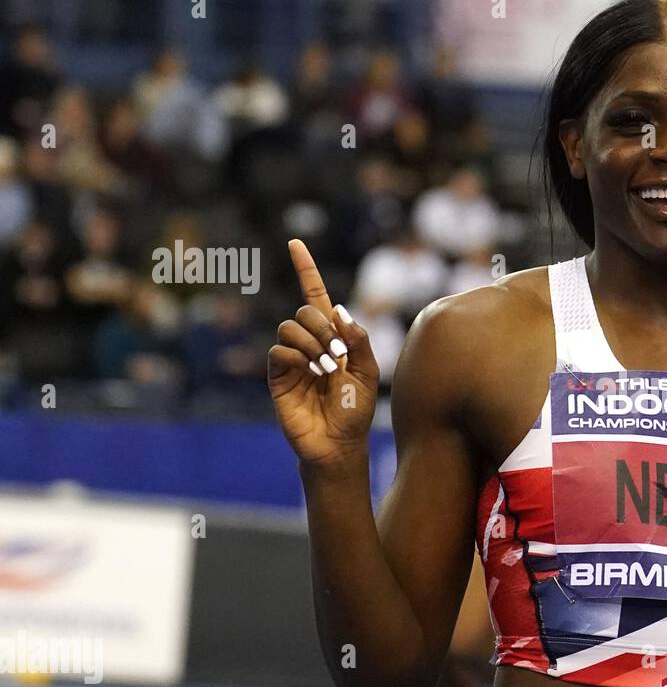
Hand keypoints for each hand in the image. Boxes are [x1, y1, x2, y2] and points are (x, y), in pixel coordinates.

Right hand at [267, 239, 379, 466]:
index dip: (306, 269)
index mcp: (333, 338)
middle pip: (304, 311)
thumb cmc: (356, 411)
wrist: (339, 443)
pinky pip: (278, 351)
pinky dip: (296, 357)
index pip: (315, 296)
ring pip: (289, 328)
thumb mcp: (368, 372)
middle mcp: (309, 343)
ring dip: (312, 344)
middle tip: (337, 355)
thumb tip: (339, 310)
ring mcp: (292, 359)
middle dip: (323, 328)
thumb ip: (359, 340)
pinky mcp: (277, 377)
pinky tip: (310, 374)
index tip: (295, 243)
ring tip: (326, 370)